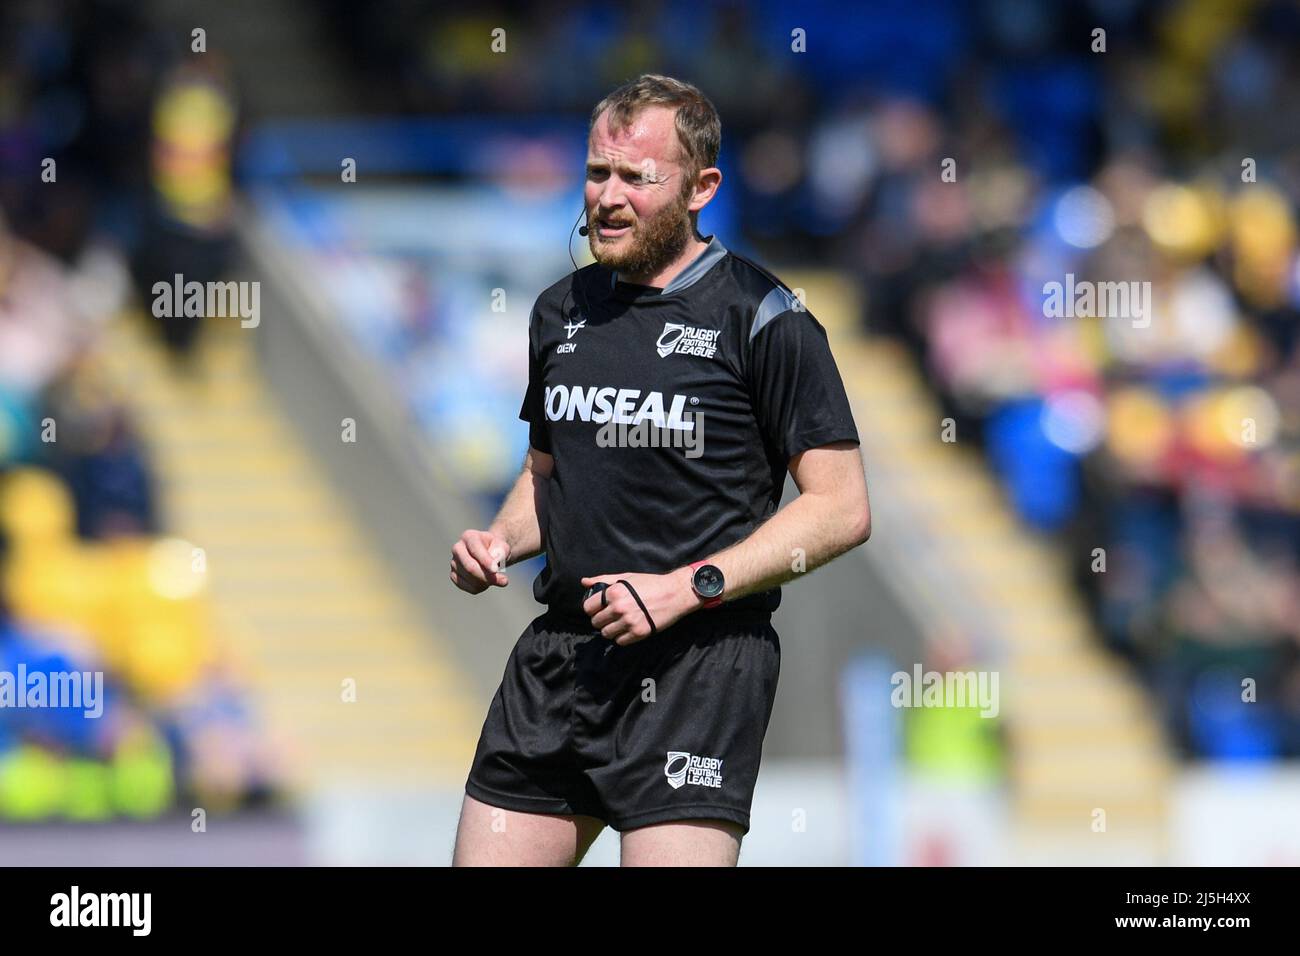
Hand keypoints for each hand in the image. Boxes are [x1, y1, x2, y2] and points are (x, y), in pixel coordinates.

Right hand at [450, 529, 510, 593]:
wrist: (490, 553)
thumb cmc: (496, 548)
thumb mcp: (502, 546)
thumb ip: (501, 551)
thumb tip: (494, 561)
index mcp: (469, 536)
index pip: (475, 549)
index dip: (485, 561)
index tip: (495, 570)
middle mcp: (458, 548)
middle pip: (470, 567)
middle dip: (487, 576)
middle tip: (504, 581)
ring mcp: (454, 562)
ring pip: (469, 579)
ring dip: (486, 583)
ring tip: (497, 579)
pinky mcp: (454, 575)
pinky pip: (466, 587)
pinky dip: (479, 588)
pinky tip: (487, 583)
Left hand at [580, 568, 698, 645]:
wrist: (675, 593)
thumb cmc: (650, 583)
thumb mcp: (626, 578)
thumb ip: (603, 580)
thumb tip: (584, 582)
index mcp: (613, 593)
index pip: (588, 608)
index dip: (592, 608)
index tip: (599, 609)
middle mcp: (619, 608)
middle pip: (596, 622)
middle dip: (601, 620)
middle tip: (611, 616)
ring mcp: (629, 622)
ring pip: (606, 634)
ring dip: (610, 630)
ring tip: (619, 623)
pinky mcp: (639, 633)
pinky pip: (620, 641)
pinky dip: (622, 637)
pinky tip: (629, 628)